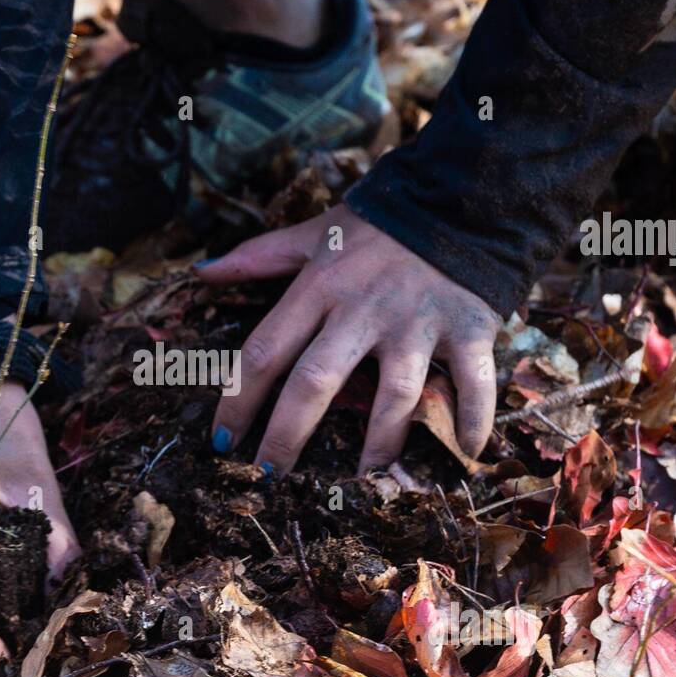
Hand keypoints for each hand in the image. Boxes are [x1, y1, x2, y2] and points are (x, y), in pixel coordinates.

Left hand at [196, 204, 500, 475]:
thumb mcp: (315, 233)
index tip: (223, 443)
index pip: (265, 350)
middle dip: (288, 435)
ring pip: (392, 395)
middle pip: (316, 380)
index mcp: (320, 286)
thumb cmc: (380, 225)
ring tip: (363, 484)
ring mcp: (418, 322)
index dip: (238, 400)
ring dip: (378, 445)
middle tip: (271, 479)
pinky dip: (474, 419)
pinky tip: (467, 454)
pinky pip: (472, 382)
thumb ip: (259, 257)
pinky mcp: (469, 328)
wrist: (462, 192)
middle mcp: (364, 308)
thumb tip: (202, 271)